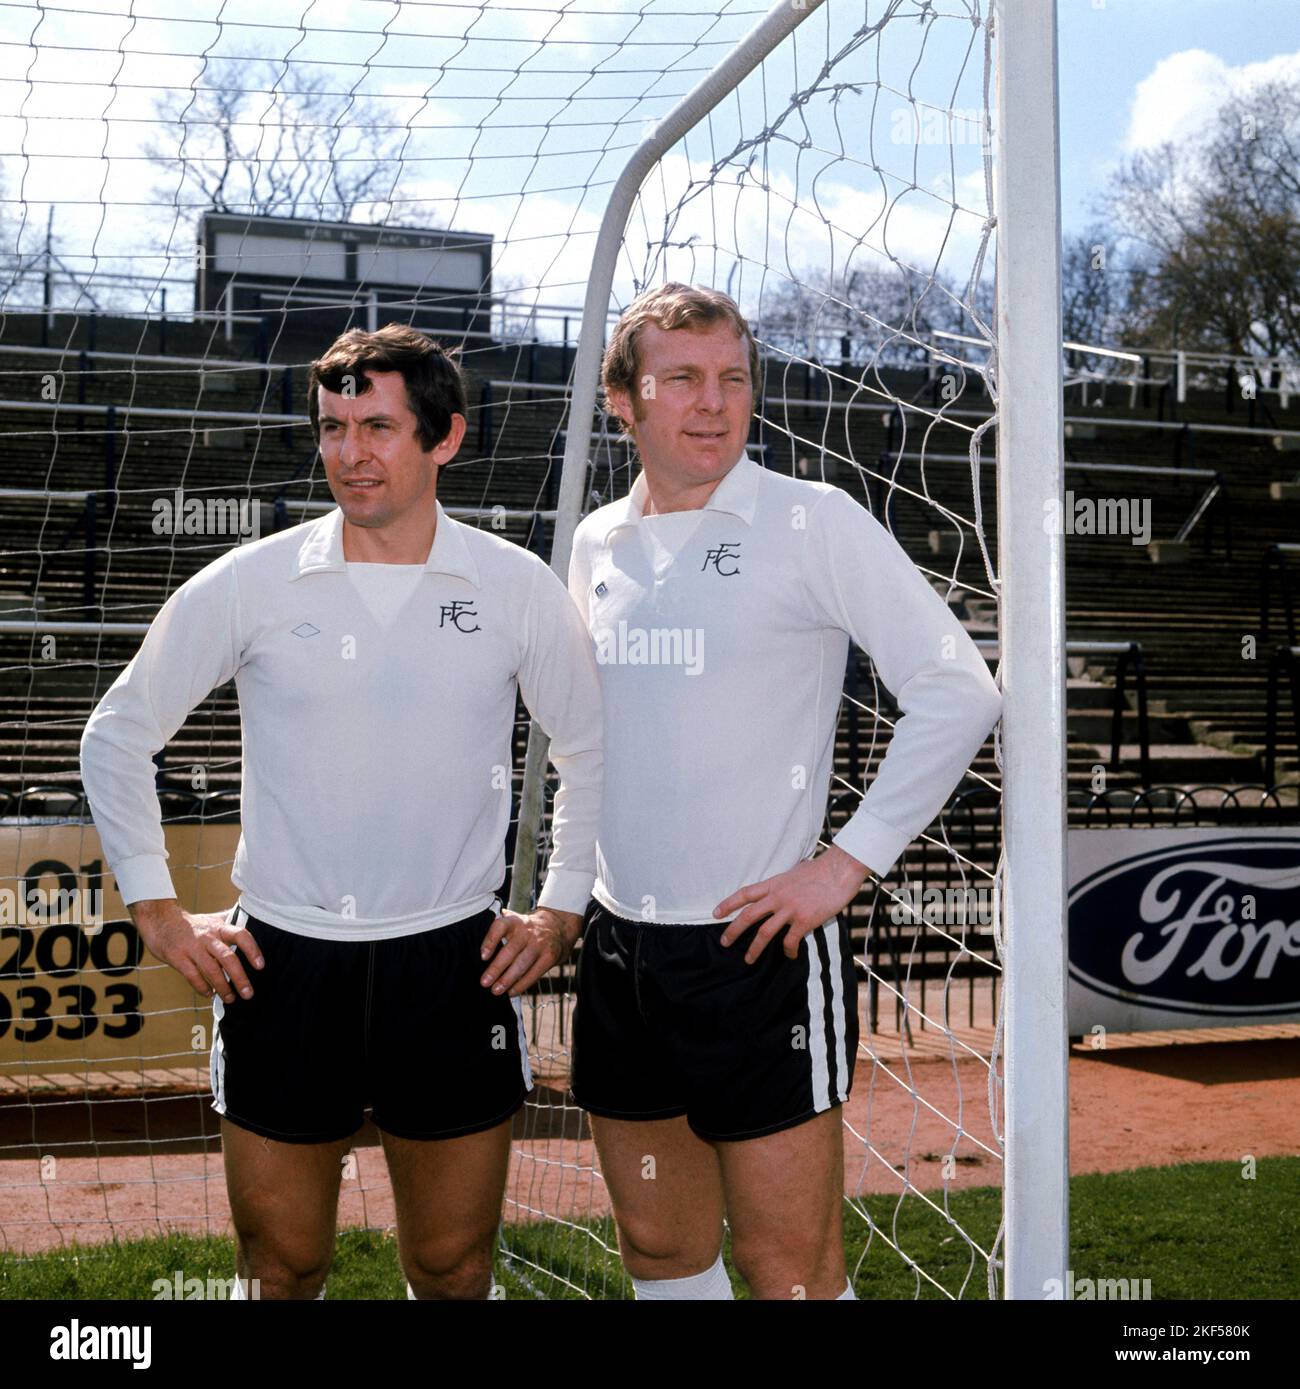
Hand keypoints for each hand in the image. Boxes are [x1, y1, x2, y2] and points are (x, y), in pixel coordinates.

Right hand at [128, 898, 263, 1003]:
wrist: (160, 919)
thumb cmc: (192, 924)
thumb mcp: (213, 920)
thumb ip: (231, 924)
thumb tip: (254, 922)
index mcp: (219, 928)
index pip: (241, 935)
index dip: (252, 950)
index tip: (260, 966)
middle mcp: (208, 937)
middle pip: (228, 957)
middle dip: (239, 978)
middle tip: (248, 993)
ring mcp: (192, 948)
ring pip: (211, 969)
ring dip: (222, 987)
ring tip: (230, 999)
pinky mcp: (177, 957)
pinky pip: (192, 975)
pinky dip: (202, 987)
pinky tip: (209, 994)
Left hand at [479, 907, 582, 996]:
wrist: (559, 926)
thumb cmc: (529, 928)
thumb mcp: (515, 921)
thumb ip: (499, 928)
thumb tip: (477, 941)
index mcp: (515, 921)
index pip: (500, 927)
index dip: (490, 941)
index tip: (483, 956)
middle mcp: (527, 931)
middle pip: (510, 950)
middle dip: (496, 968)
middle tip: (484, 982)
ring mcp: (540, 944)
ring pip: (522, 964)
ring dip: (507, 979)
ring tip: (496, 990)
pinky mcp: (549, 957)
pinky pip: (534, 973)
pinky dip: (521, 985)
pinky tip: (511, 992)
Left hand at [714, 846, 871, 963]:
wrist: (840, 870)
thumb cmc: (822, 870)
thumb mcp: (795, 872)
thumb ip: (785, 882)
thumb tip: (784, 884)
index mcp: (774, 884)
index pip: (745, 894)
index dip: (728, 904)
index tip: (715, 914)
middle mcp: (778, 897)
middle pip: (748, 916)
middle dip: (733, 931)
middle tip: (724, 943)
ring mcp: (790, 909)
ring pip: (764, 933)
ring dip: (754, 949)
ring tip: (748, 959)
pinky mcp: (804, 920)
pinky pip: (790, 941)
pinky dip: (788, 951)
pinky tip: (790, 956)